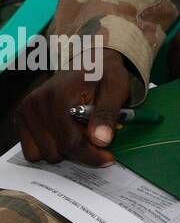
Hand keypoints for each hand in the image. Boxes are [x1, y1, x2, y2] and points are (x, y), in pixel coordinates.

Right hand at [14, 49, 131, 165]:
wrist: (90, 62)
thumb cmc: (105, 75)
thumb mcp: (115, 89)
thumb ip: (107, 114)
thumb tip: (100, 140)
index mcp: (57, 96)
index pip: (70, 141)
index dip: (91, 155)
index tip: (108, 159)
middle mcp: (35, 105)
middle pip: (56, 151)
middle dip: (80, 151)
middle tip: (97, 139)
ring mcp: (25, 112)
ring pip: (43, 154)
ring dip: (65, 150)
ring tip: (81, 131)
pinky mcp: (22, 118)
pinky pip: (33, 150)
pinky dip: (51, 147)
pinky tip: (67, 133)